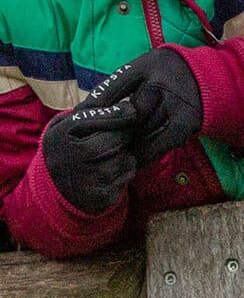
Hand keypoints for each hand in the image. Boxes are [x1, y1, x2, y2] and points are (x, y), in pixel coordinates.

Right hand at [41, 99, 138, 215]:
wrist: (58, 186)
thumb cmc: (70, 146)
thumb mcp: (68, 123)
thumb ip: (91, 108)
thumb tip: (125, 101)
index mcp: (62, 134)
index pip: (96, 119)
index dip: (119, 113)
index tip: (130, 109)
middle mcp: (72, 158)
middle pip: (117, 139)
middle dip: (124, 134)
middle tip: (121, 134)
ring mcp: (87, 179)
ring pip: (125, 157)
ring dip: (125, 153)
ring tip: (109, 155)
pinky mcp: (102, 196)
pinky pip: (128, 175)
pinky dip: (126, 170)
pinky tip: (110, 171)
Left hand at [86, 46, 202, 162]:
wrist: (211, 78)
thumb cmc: (167, 74)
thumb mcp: (141, 70)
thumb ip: (116, 87)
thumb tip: (82, 112)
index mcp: (146, 67)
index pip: (112, 89)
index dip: (93, 109)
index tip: (77, 123)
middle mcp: (161, 85)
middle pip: (126, 115)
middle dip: (110, 131)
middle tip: (92, 146)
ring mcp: (176, 104)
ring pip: (142, 132)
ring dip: (127, 145)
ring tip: (111, 156)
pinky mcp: (187, 123)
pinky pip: (161, 144)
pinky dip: (146, 155)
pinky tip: (136, 161)